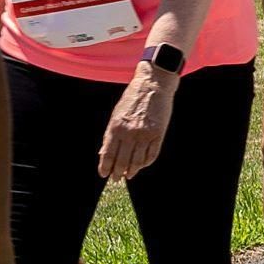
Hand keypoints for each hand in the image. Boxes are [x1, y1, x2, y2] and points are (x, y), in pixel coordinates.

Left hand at [98, 63, 176, 179]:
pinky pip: (151, 155)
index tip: (104, 174)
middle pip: (122, 161)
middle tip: (116, 178)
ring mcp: (145, 134)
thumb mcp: (116, 114)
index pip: (108, 154)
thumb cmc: (133, 98)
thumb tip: (104, 154)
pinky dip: (146, 163)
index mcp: (116, 127)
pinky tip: (142, 165)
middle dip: (118, 172)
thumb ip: (110, 134)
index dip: (105, 167)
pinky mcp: (158, 134)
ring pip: (137, 161)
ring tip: (129, 175)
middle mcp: (129, 133)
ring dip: (132, 171)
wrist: (153, 84)